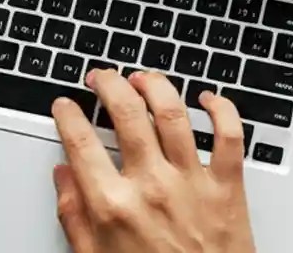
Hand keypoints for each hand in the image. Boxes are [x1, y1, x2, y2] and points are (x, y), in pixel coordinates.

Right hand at [51, 69, 256, 252]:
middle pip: (127, 112)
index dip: (67, 115)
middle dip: (109, 84)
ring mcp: (192, 183)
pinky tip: (208, 98)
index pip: (80, 142)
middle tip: (102, 77)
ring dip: (156, 85)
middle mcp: (152, 187)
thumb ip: (74, 217)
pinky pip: (229, 135)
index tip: (65, 105)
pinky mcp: (229, 188)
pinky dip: (221, 108)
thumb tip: (62, 176)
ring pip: (173, 112)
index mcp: (114, 206)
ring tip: (143, 77)